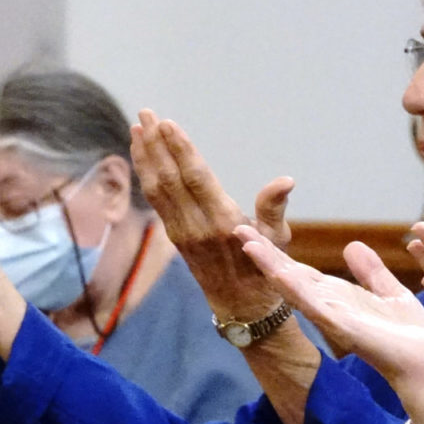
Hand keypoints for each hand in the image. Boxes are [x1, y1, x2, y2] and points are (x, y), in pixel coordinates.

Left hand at [130, 110, 293, 319]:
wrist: (243, 309)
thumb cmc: (267, 270)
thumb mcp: (278, 240)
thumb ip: (274, 207)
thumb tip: (285, 181)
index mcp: (224, 223)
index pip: (196, 179)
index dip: (180, 150)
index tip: (167, 124)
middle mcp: (198, 227)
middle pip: (170, 179)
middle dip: (156, 144)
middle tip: (145, 113)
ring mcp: (182, 233)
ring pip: (157, 189)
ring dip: (145, 156)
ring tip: (137, 127)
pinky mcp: (174, 237)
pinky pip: (156, 201)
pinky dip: (146, 175)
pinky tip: (142, 156)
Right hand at [236, 229, 423, 398]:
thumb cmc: (409, 335)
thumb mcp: (389, 292)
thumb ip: (370, 272)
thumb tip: (352, 245)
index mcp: (338, 297)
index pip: (301, 270)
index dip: (278, 251)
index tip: (254, 229)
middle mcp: (329, 307)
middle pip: (290, 276)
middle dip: (265, 254)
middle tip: (236, 227)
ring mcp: (333, 318)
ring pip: (295, 288)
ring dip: (272, 266)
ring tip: (249, 243)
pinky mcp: (343, 328)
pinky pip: (316, 306)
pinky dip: (296, 289)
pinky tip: (280, 273)